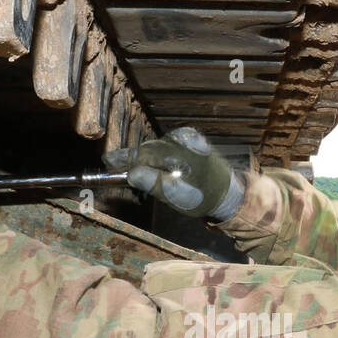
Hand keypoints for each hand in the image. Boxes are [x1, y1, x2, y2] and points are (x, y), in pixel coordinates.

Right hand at [103, 127, 245, 219]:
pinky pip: (169, 147)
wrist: (229, 194)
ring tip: (132, 167)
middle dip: (132, 157)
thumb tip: (132, 173)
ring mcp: (188, 139)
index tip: (108, 161)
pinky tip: (153, 164)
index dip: (124, 158)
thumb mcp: (175, 194)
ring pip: (158, 147)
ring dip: (146, 157)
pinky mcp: (193, 142)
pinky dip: (159, 155)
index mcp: (177, 151)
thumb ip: (153, 182)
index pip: (143, 153)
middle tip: (113, 164)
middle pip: (149, 148)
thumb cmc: (201, 197)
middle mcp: (182, 139)